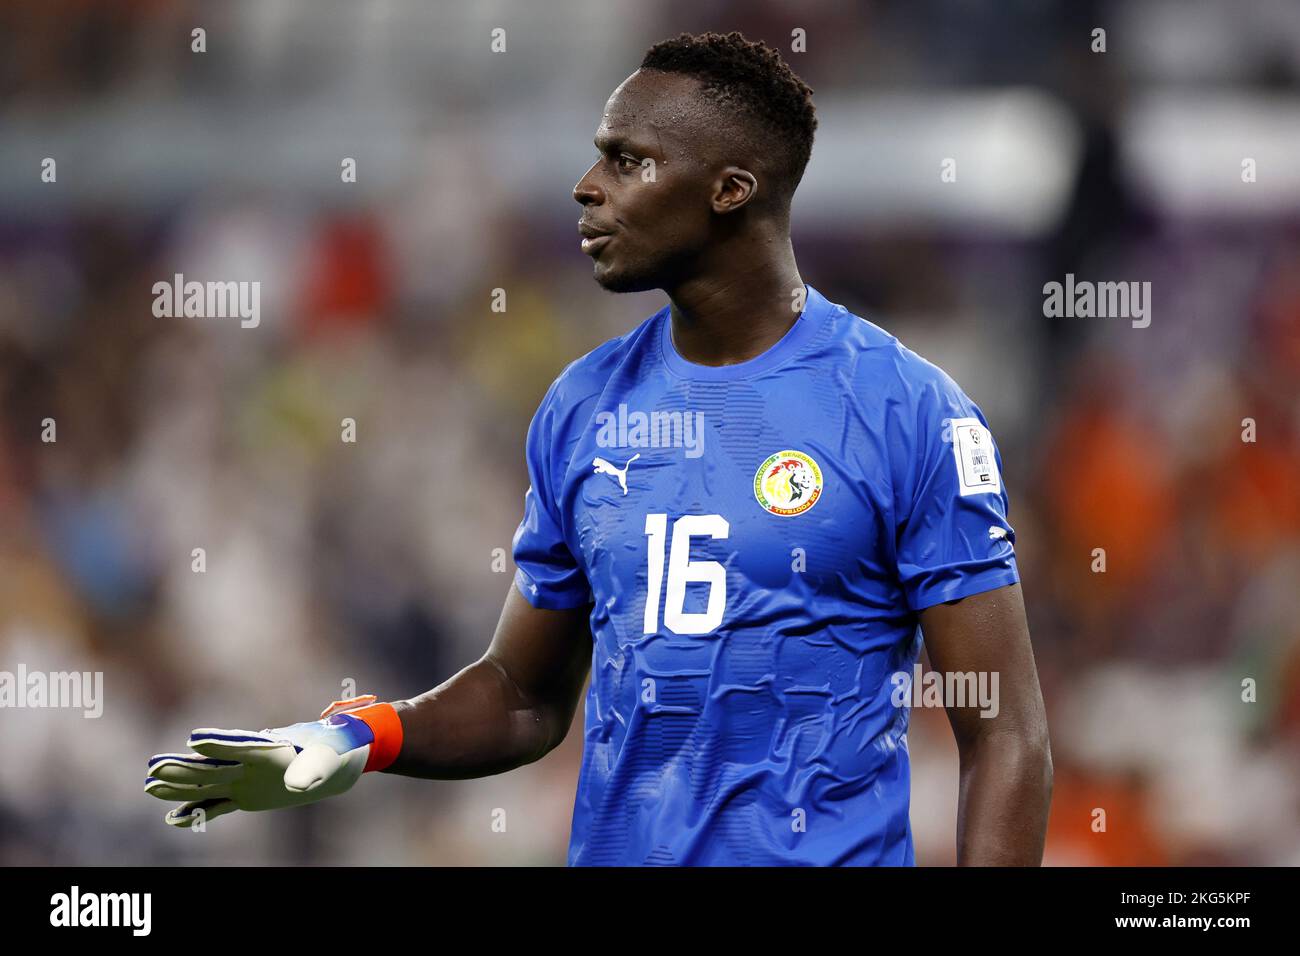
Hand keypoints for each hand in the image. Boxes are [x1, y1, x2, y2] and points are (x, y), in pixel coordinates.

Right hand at [146, 696, 379, 827]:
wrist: (337, 759)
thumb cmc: (334, 751)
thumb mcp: (327, 761)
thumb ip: (311, 771)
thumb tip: (298, 784)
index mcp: (271, 747)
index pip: (242, 745)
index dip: (221, 744)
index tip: (196, 740)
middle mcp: (252, 763)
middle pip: (214, 765)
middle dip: (185, 767)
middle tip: (155, 766)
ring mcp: (246, 779)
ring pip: (208, 783)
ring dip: (181, 786)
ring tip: (150, 785)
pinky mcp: (247, 796)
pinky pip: (217, 805)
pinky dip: (197, 811)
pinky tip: (174, 818)